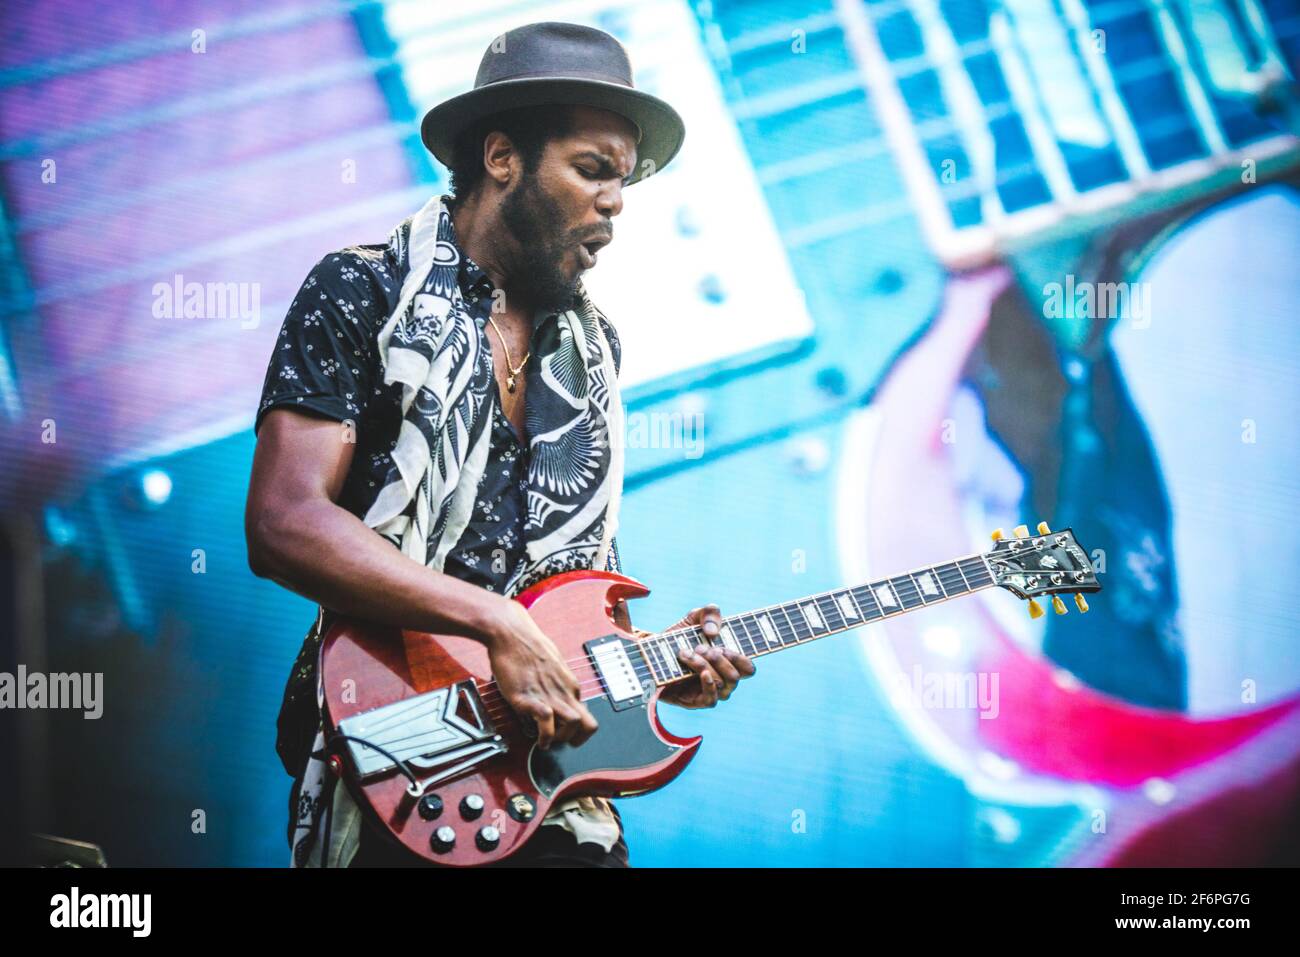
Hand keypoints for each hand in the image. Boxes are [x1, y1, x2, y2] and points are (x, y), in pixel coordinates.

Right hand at [484, 598, 598, 748]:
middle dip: (578, 739)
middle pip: (588, 723)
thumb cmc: (527, 644)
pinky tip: (540, 741)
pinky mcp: (531, 697)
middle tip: (564, 743)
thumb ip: (555, 679)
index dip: (575, 727)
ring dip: (563, 739)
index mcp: (569, 683)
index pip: (584, 712)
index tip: (564, 731)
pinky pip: (548, 723)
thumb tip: (551, 689)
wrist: (510, 632)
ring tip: (550, 742)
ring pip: (573, 724)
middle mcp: (564, 690)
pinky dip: (546, 737)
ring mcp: (549, 694)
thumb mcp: (550, 663)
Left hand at [657, 604, 754, 708]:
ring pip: (722, 684)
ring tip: (687, 653)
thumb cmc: (677, 637)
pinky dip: (709, 685)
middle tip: (700, 647)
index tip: (724, 647)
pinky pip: (711, 699)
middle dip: (720, 659)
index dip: (742, 659)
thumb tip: (713, 632)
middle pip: (736, 676)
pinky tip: (702, 672)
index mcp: (727, 662)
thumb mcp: (694, 618)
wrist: (651, 652)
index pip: (748, 668)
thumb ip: (709, 613)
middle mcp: (722, 679)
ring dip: (706, 666)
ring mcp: (709, 691)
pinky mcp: (695, 701)